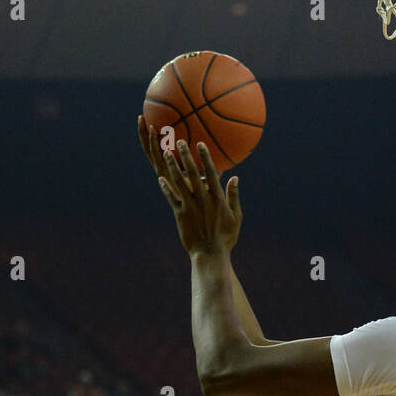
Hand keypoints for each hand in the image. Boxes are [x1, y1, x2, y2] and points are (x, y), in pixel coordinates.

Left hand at [138, 117, 241, 255]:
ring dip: (172, 167)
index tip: (200, 144)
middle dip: (186, 155)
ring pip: (179, 182)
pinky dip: (166, 188)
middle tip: (179, 141)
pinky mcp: (181, 215)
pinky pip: (172, 199)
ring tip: (166, 153)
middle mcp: (203, 199)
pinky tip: (160, 179)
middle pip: (193, 173)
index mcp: (217, 198)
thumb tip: (235, 178)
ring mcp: (190, 206)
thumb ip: (234, 197)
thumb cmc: (225, 238)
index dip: (205, 157)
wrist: (210, 254)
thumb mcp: (236, 217)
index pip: (211, 173)